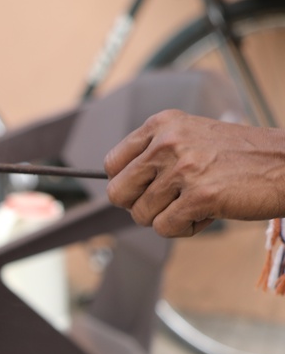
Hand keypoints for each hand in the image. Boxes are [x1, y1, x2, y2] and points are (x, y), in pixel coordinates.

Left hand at [104, 110, 284, 236]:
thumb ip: (155, 155)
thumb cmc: (241, 157)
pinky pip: (165, 228)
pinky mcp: (199, 196)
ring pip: (141, 215)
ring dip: (168, 217)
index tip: (146, 188)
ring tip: (199, 201)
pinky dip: (185, 229)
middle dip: (140, 205)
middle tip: (169, 201)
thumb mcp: (192, 138)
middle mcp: (168, 142)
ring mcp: (183, 168)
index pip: (112, 164)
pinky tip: (208, 212)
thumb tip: (117, 188)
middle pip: (117, 193)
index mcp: (163, 124)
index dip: (127, 184)